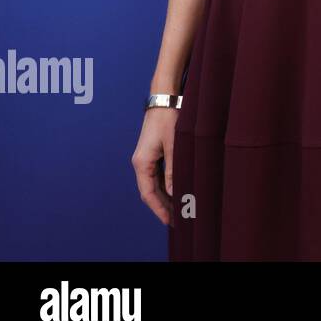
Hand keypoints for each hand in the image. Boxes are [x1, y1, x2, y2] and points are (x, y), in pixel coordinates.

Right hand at [132, 107, 178, 225]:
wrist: (164, 99)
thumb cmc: (168, 119)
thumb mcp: (174, 145)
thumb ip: (174, 170)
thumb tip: (174, 192)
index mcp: (142, 163)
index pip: (148, 194)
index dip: (159, 209)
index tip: (170, 221)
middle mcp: (141, 163)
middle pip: (150, 192)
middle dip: (163, 207)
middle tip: (178, 220)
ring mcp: (146, 158)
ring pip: (154, 184)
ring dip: (165, 197)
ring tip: (179, 210)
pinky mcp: (153, 153)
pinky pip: (158, 176)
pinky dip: (166, 186)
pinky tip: (177, 192)